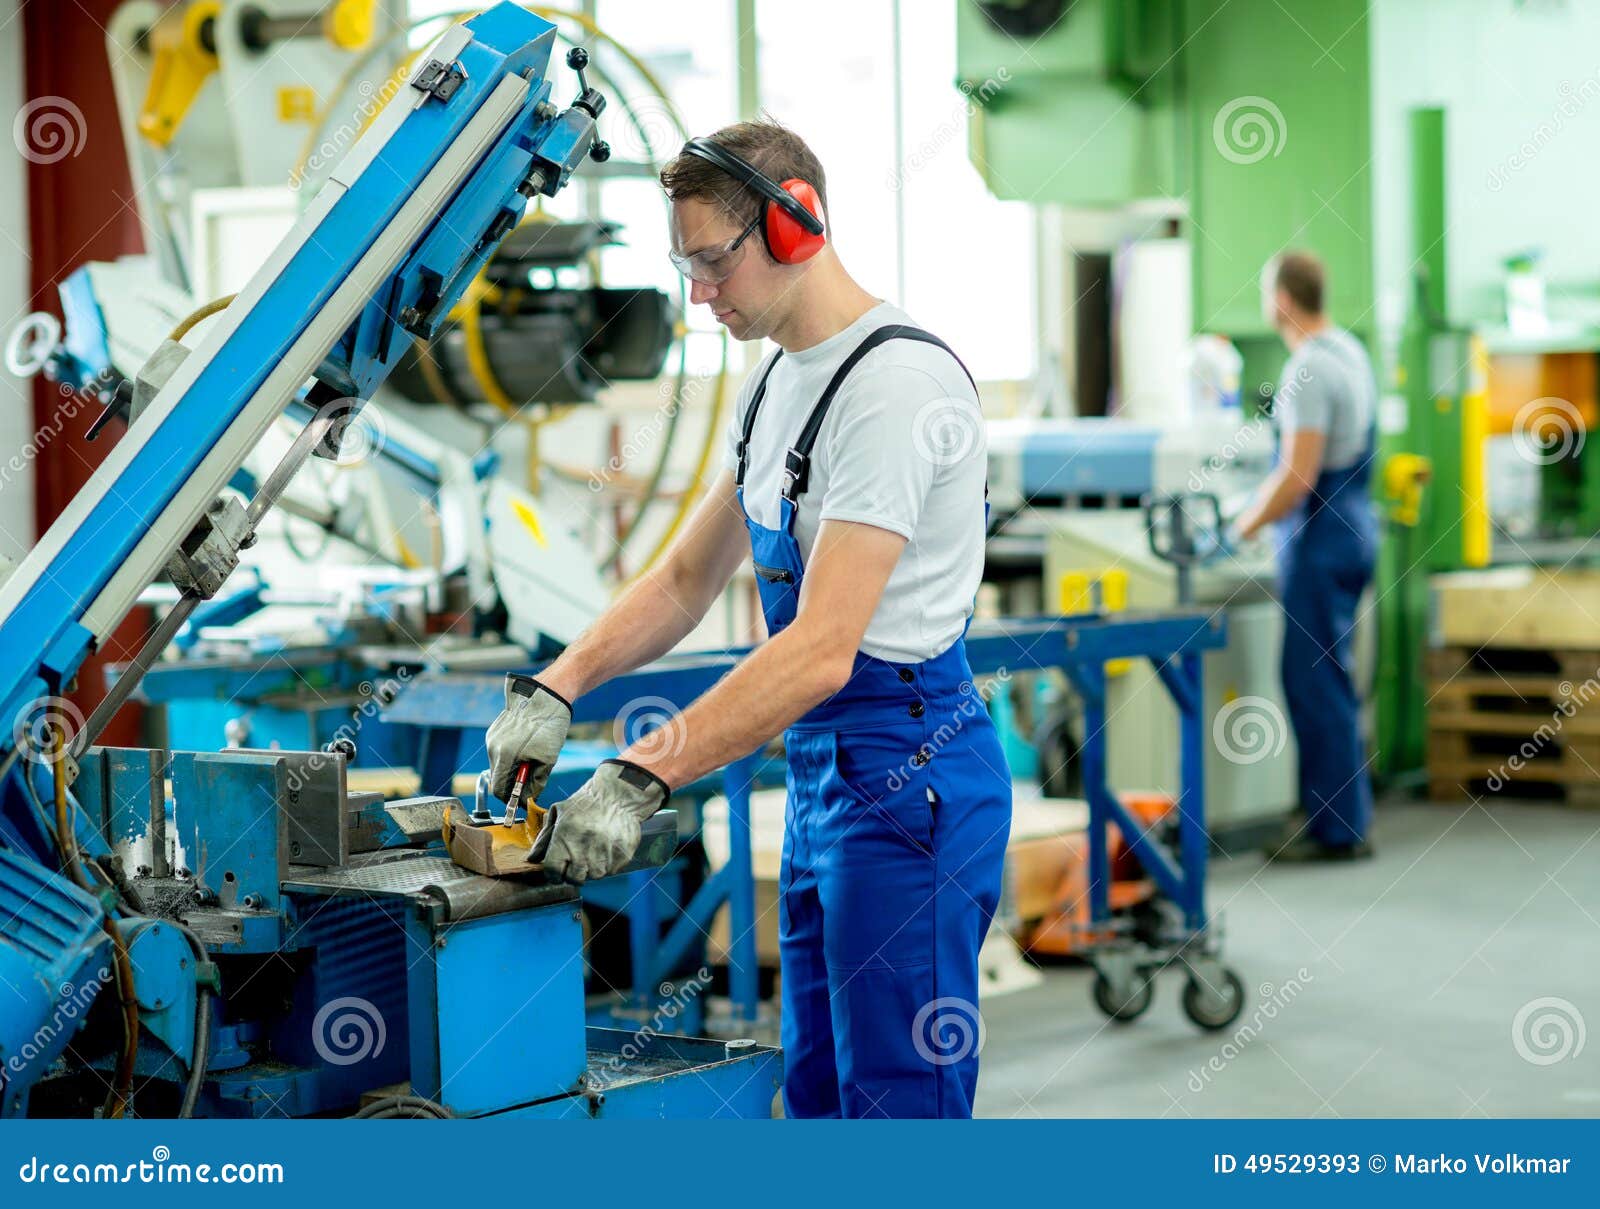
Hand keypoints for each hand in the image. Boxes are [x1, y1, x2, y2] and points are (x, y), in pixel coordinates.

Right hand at [485, 675, 570, 802]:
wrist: (545, 696)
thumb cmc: (549, 726)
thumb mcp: (548, 758)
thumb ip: (536, 781)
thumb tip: (529, 795)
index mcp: (505, 756)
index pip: (499, 789)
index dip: (510, 798)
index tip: (521, 800)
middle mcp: (493, 747)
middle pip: (497, 777)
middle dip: (512, 783)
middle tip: (529, 781)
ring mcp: (492, 737)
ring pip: (498, 763)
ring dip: (511, 768)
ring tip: (531, 759)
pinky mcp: (494, 729)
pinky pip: (498, 750)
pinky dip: (510, 754)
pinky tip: (525, 746)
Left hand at [528, 759, 668, 882]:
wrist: (619, 794)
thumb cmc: (587, 802)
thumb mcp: (559, 813)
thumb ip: (544, 838)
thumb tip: (532, 858)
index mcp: (565, 838)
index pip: (553, 872)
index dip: (554, 873)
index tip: (558, 870)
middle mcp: (584, 850)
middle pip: (574, 879)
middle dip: (573, 872)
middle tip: (577, 859)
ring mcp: (605, 855)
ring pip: (594, 876)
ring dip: (592, 868)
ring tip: (594, 850)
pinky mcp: (622, 857)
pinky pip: (611, 871)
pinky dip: (608, 864)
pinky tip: (607, 847)